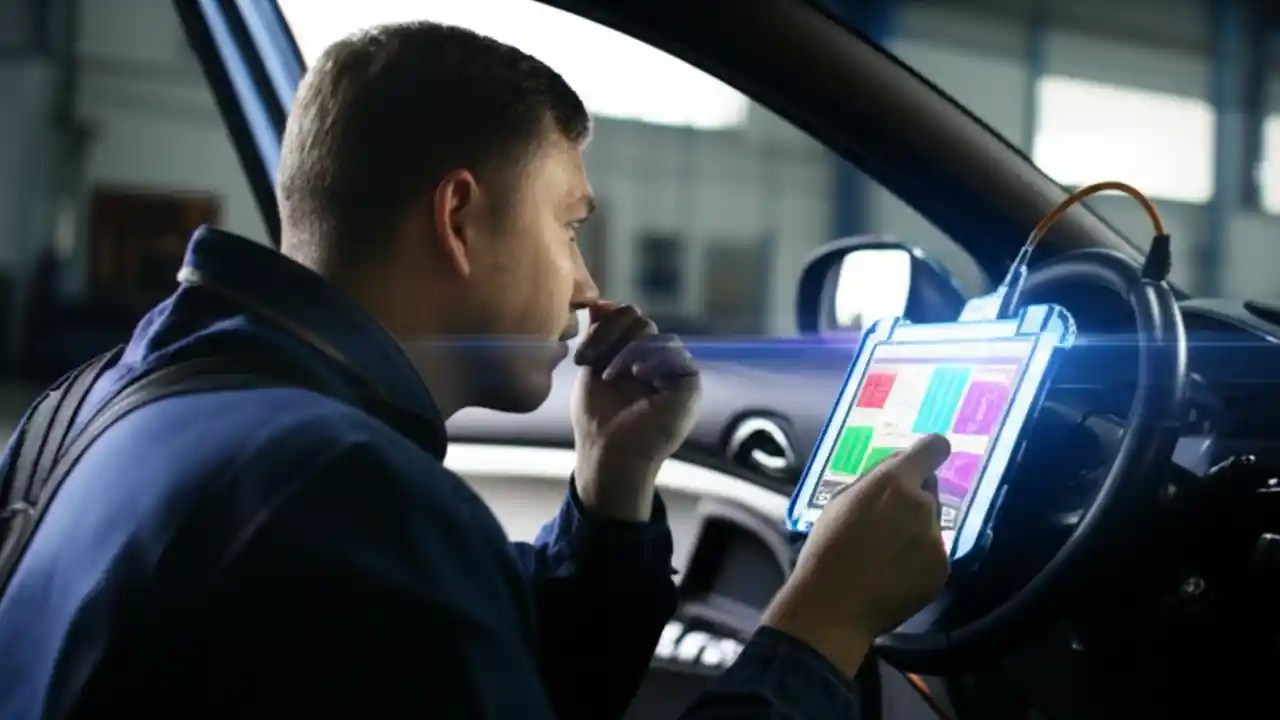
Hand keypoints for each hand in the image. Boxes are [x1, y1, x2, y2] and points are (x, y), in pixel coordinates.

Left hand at [571, 302, 701, 520]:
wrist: (607, 456)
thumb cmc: (598, 421)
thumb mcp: (593, 368)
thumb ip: (600, 335)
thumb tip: (600, 302)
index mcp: (639, 356)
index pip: (630, 318)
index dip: (606, 324)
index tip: (583, 347)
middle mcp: (660, 363)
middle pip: (643, 321)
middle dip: (610, 336)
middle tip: (588, 362)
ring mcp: (677, 375)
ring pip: (657, 335)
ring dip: (628, 351)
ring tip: (610, 376)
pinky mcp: (690, 388)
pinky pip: (675, 356)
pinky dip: (652, 361)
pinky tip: (636, 376)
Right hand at [761, 434, 950, 677]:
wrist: (833, 606)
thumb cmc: (827, 548)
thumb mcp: (840, 500)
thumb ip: (874, 480)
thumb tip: (899, 467)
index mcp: (895, 482)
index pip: (934, 448)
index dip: (930, 453)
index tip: (924, 462)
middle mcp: (923, 506)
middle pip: (929, 490)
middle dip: (913, 499)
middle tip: (886, 523)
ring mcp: (936, 539)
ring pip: (931, 523)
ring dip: (915, 531)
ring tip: (885, 555)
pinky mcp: (942, 569)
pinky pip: (934, 553)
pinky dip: (919, 559)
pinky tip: (894, 573)